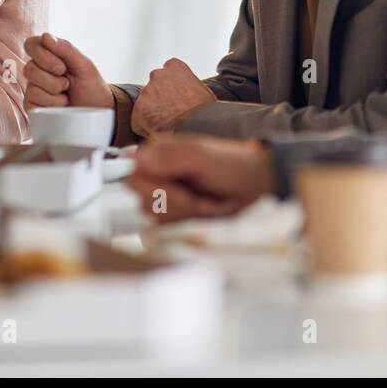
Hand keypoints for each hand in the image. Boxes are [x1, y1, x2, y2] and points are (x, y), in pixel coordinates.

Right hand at [21, 33, 111, 108]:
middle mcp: (38, 70)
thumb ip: (66, 49)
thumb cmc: (91, 86)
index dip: (43, 55)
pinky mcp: (32, 105)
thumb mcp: (84, 65)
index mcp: (49, 55)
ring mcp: (34, 88)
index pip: (31, 45)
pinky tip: (60, 105)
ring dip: (54, 91)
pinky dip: (51, 103)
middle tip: (67, 83)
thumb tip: (45, 36)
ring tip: (65, 93)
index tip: (62, 67)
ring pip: (31, 86)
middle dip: (53, 78)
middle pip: (29, 68)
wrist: (96, 111)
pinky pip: (31, 101)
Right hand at [125, 134, 272, 222]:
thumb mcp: (202, 155)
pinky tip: (205, 213)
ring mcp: (164, 202)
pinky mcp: (173, 221)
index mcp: (156, 156)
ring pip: (156, 219)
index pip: (130, 177)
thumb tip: (135, 158)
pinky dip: (191, 225)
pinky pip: (168, 232)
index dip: (152, 188)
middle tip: (199, 194)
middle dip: (175, 203)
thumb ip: (170, 156)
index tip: (178, 191)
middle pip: (142, 202)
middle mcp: (155, 178)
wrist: (257, 187)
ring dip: (186, 214)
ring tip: (207, 201)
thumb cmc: (232, 166)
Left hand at [132, 58, 214, 137]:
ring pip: (146, 104)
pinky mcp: (139, 109)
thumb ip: (188, 86)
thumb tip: (186, 96)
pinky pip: (139, 120)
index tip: (176, 95)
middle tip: (171, 112)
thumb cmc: (204, 111)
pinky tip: (160, 132)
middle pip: (154, 86)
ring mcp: (146, 91)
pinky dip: (146, 126)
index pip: (167, 70)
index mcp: (175, 66)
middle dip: (159, 98)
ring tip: (168, 124)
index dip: (171, 85)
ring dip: (153, 113)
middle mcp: (157, 75)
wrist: (195, 125)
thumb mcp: (201, 90)